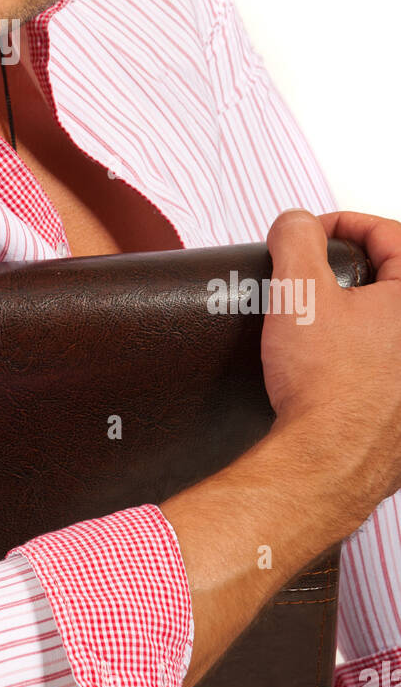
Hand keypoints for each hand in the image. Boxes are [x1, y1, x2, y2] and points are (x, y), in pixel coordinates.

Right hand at [261, 209, 400, 529]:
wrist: (327, 464)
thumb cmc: (325, 387)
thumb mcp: (298, 292)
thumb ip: (295, 237)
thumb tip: (295, 223)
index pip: (389, 234)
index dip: (342, 224)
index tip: (310, 237)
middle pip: (393, 276)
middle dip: (351, 268)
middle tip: (312, 278)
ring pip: (389, 320)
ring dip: (358, 309)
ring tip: (318, 321)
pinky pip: (389, 361)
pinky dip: (365, 349)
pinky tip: (333, 361)